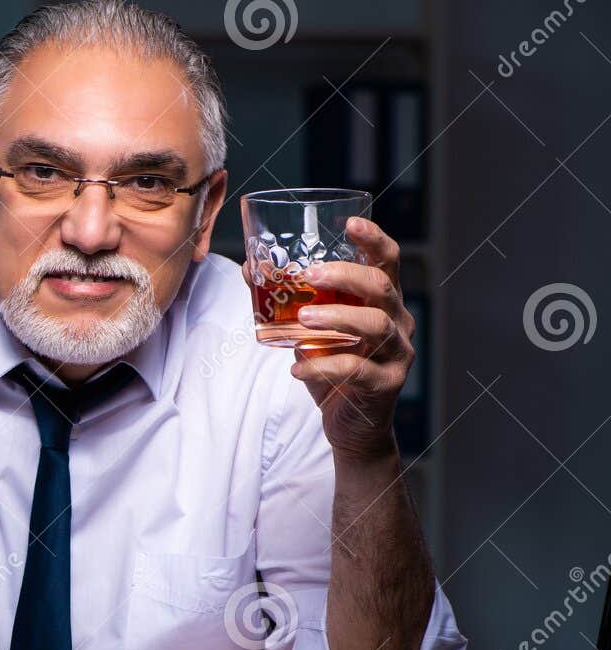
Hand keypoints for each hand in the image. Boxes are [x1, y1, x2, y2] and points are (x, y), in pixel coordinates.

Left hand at [257, 216, 414, 462]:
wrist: (352, 426)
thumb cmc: (333, 370)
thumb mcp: (310, 333)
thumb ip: (290, 304)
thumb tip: (251, 269)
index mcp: (382, 303)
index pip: (387, 263)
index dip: (373, 239)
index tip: (350, 222)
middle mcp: (397, 323)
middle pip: (381, 287)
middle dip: (345, 276)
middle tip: (308, 275)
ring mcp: (397, 354)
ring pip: (375, 325)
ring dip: (335, 318)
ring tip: (301, 319)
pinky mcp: (386, 384)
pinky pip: (357, 370)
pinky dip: (323, 367)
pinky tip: (296, 368)